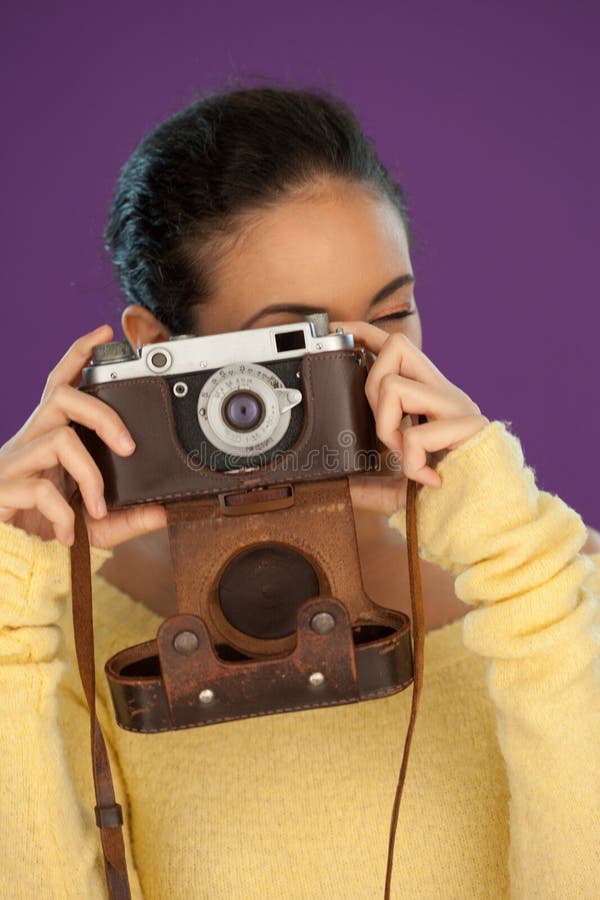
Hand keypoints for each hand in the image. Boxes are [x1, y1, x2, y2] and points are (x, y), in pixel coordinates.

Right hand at [0, 324, 166, 548]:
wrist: (5, 564)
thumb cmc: (42, 535)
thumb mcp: (93, 528)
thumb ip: (127, 519)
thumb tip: (162, 512)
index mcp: (46, 442)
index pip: (59, 387)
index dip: (77, 356)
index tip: (103, 334)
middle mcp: (27, 445)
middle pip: (61, 398)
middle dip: (103, 416)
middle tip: (128, 446)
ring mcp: (12, 467)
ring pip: (58, 440)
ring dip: (90, 476)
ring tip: (96, 509)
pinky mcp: (1, 491)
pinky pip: (40, 489)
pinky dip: (64, 514)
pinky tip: (67, 534)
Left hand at [330, 321, 489, 515]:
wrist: (491, 522)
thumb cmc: (450, 500)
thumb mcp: (397, 490)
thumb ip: (369, 484)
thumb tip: (339, 484)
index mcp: (429, 399)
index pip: (399, 350)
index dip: (367, 333)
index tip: (341, 331)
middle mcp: (445, 394)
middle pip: (398, 345)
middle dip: (372, 385)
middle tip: (385, 431)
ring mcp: (458, 407)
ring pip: (395, 385)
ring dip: (386, 428)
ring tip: (404, 459)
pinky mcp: (470, 426)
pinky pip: (416, 434)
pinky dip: (411, 464)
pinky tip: (428, 481)